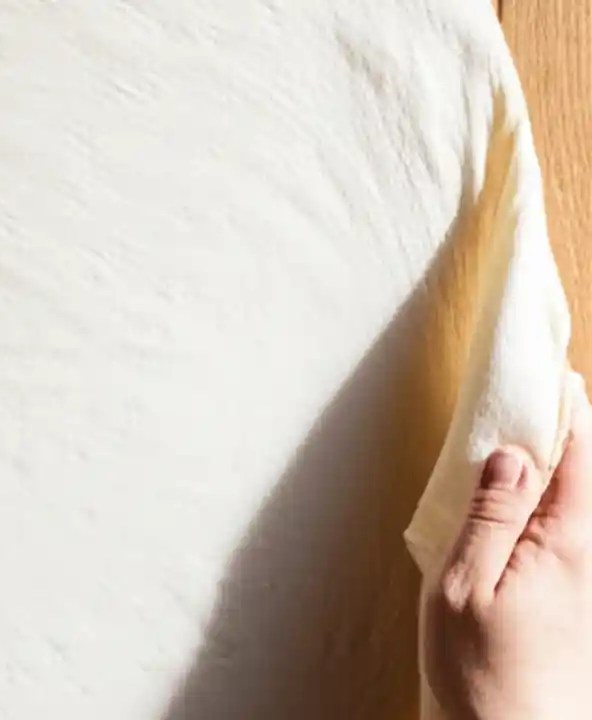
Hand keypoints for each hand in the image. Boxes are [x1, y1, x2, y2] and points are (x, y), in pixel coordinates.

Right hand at [425, 390, 591, 719]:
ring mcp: (585, 575)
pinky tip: (530, 493)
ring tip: (540, 427)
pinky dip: (554, 495)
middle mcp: (588, 553)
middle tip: (552, 384)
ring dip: (561, 460)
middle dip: (569, 426)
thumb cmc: (483, 672)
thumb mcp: (464, 586)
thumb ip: (491, 516)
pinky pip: (569, 526)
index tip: (555, 368)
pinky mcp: (575, 595)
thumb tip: (511, 455)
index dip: (566, 406)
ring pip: (578, 498)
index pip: (575, 453)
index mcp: (565, 541)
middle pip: (585, 472)